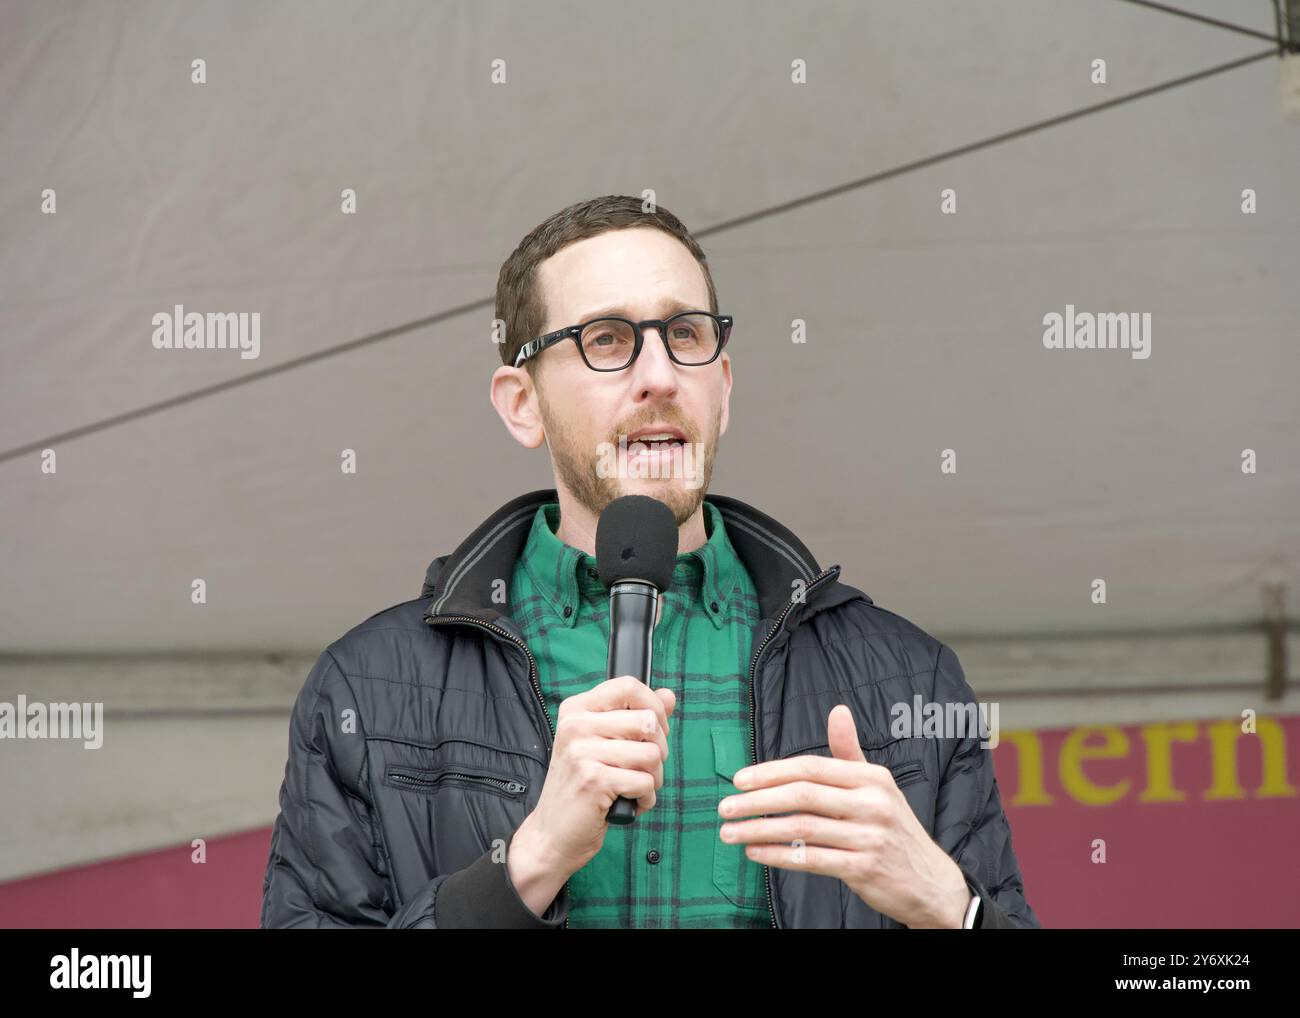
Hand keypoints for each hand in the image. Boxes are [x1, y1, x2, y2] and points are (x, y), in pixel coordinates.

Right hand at [508, 676, 675, 914]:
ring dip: (653, 778)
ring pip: (652, 754)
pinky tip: (627, 804)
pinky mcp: (593, 780)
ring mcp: (582, 752)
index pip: (628, 686)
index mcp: (577, 709)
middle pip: (647, 721)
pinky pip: (646, 782)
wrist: (551, 834)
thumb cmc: (581, 787)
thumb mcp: (604, 744)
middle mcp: (575, 725)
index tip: (653, 731)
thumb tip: (669, 695)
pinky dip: (646, 799)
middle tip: (641, 768)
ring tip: (632, 788)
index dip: (653, 707)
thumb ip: (637, 716)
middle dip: (659, 750)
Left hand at [716, 703, 971, 927]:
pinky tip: (756, 852)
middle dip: (757, 800)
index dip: (771, 772)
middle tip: (725, 807)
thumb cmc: (893, 828)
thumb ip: (849, 752)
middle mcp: (872, 803)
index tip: (739, 780)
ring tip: (730, 832)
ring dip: (759, 830)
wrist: (930, 881)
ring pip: (802, 828)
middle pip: (803, 795)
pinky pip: (811, 859)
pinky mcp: (864, 869)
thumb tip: (837, 710)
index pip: (811, 767)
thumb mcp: (877, 785)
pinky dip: (778, 855)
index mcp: (872, 778)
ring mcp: (869, 837)